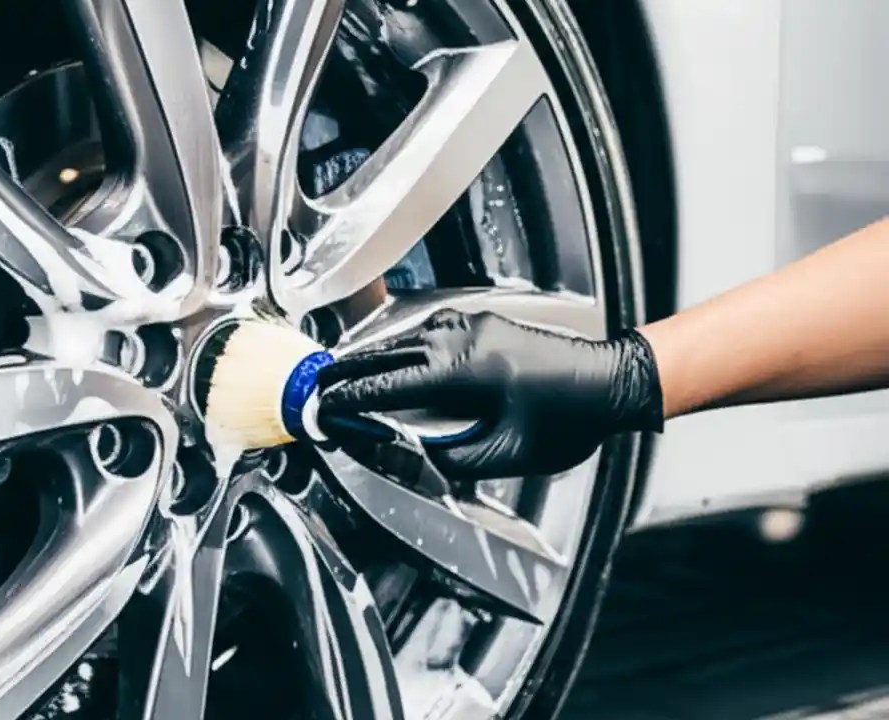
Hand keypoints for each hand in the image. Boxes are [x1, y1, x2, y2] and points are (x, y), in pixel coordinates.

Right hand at [317, 310, 663, 478]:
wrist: (610, 383)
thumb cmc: (567, 420)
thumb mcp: (503, 454)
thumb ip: (451, 457)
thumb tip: (415, 453)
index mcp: (458, 372)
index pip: (385, 386)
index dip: (348, 399)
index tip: (323, 408)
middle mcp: (458, 340)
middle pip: (385, 355)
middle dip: (348, 372)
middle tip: (320, 387)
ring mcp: (470, 326)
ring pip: (404, 341)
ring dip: (374, 360)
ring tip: (349, 377)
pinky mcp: (481, 324)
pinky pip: (427, 335)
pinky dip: (402, 350)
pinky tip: (395, 363)